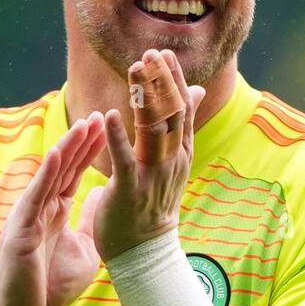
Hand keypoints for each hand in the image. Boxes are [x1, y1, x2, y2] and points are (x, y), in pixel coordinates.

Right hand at [0, 113, 105, 305]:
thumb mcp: (83, 252)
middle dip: (82, 141)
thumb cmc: (48, 286)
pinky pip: (34, 196)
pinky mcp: (21, 228)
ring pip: (50, 175)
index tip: (107, 127)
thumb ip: (91, 224)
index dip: (90, 150)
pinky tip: (56, 154)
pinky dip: (45, 175)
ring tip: (83, 125)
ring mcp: (30, 215)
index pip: (75, 173)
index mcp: (56, 211)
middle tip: (100, 114)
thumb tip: (104, 201)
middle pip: (64, 167)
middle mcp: (42, 207)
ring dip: (66, 150)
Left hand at [86, 48, 205, 262]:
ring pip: (153, 130)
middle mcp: (170, 161)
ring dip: (144, 98)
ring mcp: (152, 175)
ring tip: (135, 70)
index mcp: (180, 152)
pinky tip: (109, 114)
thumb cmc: (153, 204)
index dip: (172, 80)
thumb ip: (180, 126)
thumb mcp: (173, 161)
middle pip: (171, 113)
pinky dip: (118, 136)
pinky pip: (125, 160)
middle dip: (161, 82)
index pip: (181, 109)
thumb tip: (195, 91)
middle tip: (150, 52)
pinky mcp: (130, 190)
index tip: (163, 53)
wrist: (146, 252)